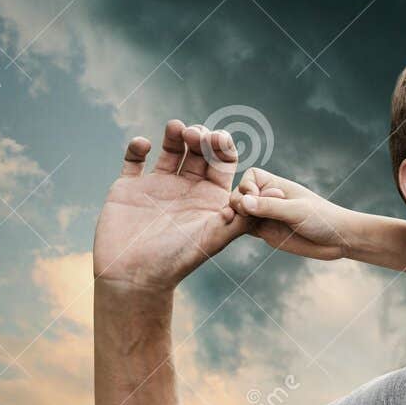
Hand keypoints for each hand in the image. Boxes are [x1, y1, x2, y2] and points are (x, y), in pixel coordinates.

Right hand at [93, 120, 246, 292]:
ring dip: (175, 135)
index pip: (222, 163)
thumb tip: (276, 194)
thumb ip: (244, 216)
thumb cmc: (177, 260)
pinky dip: (136, 147)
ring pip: (170, 151)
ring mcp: (157, 186)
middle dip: (200, 137)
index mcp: (209, 198)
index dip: (223, 147)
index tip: (219, 138)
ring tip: (176, 127)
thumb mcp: (216, 238)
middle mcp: (186, 189)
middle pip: (198, 152)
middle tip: (197, 133)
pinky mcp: (129, 188)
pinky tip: (143, 145)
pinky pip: (133, 160)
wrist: (134, 277)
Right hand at [228, 167, 355, 261]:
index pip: (250, 178)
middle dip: (238, 204)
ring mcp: (264, 215)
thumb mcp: (296, 210)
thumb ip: (270, 207)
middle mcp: (267, 198)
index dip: (247, 186)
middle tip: (249, 215)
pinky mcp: (264, 231)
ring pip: (238, 212)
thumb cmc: (322, 218)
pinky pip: (243, 228)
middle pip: (239, 195)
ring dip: (234, 217)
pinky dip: (237, 229)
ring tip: (236, 224)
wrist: (337, 239)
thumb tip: (243, 202)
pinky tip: (235, 231)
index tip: (254, 197)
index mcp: (276, 185)